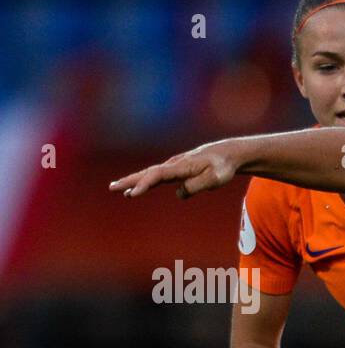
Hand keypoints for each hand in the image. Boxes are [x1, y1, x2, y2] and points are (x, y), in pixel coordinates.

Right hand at [109, 139, 244, 199]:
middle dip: (130, 181)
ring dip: (134, 181)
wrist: (228, 154)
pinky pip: (157, 176)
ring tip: (119, 190)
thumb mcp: (215, 179)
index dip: (144, 184)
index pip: (158, 175)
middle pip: (148, 173)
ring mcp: (175, 166)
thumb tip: (179, 193)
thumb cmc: (223, 167)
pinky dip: (145, 181)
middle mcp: (174, 164)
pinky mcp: (177, 170)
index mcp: (181, 166)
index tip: (132, 193)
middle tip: (112, 188)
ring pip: (150, 174)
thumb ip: (197, 186)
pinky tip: (138, 188)